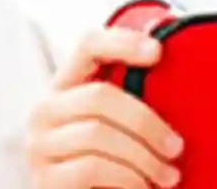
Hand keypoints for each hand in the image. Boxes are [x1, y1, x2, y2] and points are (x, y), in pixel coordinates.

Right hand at [27, 28, 183, 187]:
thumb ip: (133, 96)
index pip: (88, 44)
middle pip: (99, 96)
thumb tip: (172, 66)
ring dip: (143, 158)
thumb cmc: (111, 161)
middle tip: (176, 148)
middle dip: (147, 123)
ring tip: (168, 177)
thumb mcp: (121, 124)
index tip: (158, 52)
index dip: (122, 41)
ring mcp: (39, 145)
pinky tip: (143, 187)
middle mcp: (45, 109)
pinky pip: (91, 168)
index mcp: (67, 85)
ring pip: (97, 134)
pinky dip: (127, 179)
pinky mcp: (45, 179)